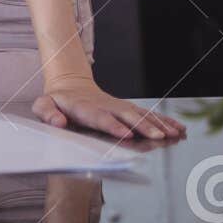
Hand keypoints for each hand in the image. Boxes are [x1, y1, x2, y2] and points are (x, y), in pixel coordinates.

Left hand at [33, 76, 186, 139]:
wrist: (70, 86)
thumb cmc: (57, 101)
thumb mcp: (43, 105)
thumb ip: (47, 112)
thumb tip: (57, 122)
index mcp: (85, 108)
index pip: (101, 118)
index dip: (114, 126)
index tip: (126, 134)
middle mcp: (106, 106)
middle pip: (127, 116)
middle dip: (143, 126)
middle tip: (158, 137)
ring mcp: (119, 106)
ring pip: (141, 114)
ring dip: (158, 124)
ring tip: (174, 134)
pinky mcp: (128, 108)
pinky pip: (148, 114)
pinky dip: (164, 121)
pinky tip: (178, 129)